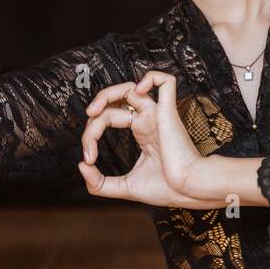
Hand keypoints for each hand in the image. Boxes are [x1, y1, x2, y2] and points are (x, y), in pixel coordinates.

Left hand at [78, 71, 210, 206]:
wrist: (188, 190)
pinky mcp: (169, 112)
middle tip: (87, 146)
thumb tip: (81, 166)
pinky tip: (138, 90)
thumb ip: (100, 183)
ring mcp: (158, 114)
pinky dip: (151, 78)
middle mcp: (148, 119)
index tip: (88, 159)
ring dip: (105, 94)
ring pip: (130, 87)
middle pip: (112, 105)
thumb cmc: (167, 189)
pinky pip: (166, 82)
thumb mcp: (124, 187)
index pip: (109, 117)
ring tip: (92, 111)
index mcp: (141, 131)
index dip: (91, 135)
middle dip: (93, 123)